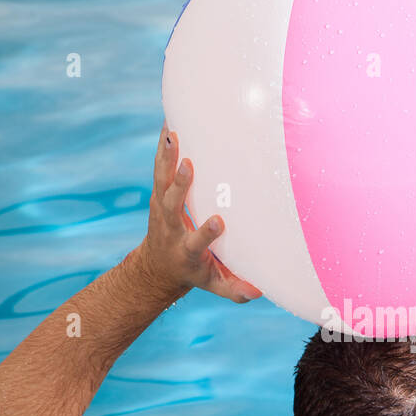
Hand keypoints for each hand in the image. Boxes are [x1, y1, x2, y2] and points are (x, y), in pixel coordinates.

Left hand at [137, 124, 261, 303]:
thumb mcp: (213, 285)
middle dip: (179, 186)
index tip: (218, 222)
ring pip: (161, 181)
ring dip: (165, 158)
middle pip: (173, 204)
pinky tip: (169, 123)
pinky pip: (159, 168)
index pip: (197, 242)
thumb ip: (235, 289)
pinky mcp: (158, 194)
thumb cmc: (194, 272)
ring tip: (171, 133)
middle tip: (187, 164)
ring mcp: (161, 208)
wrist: (158, 265)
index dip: (206, 233)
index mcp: (187, 250)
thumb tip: (258, 292)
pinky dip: (162, 147)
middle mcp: (171, 227)